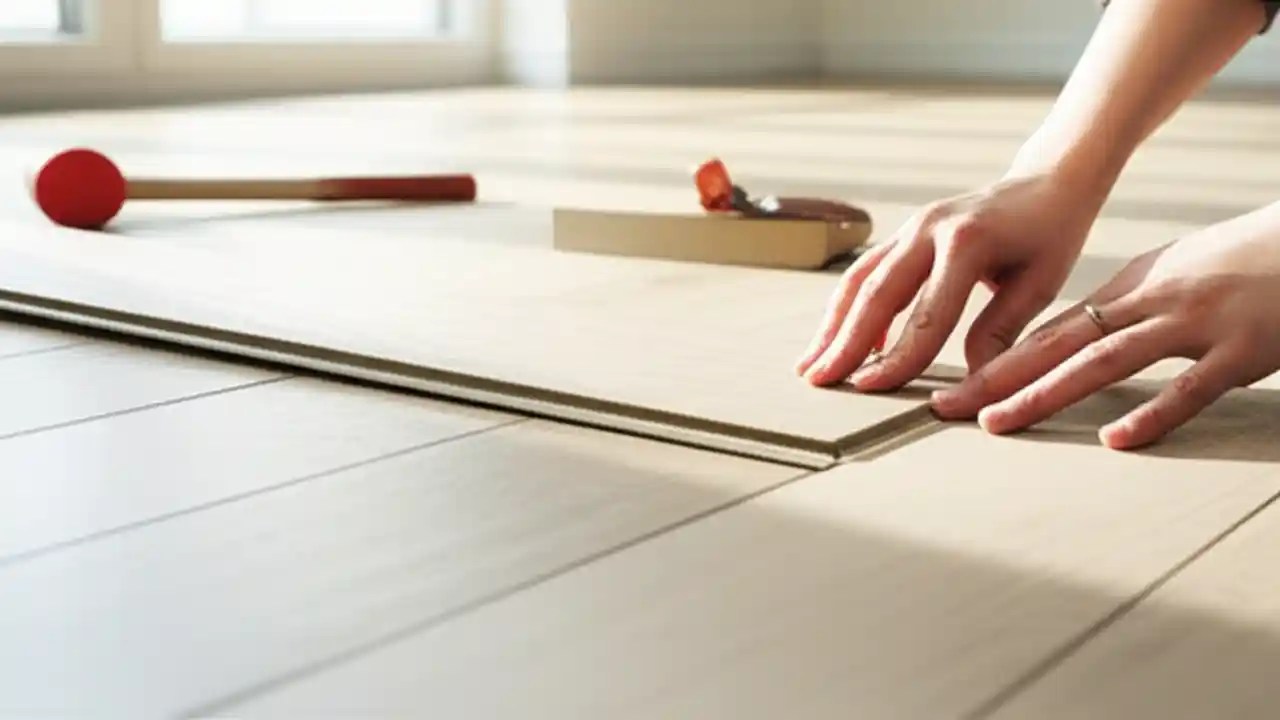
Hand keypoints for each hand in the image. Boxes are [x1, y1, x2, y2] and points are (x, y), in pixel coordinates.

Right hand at [795, 169, 1107, 390]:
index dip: (896, 355)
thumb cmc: (1049, 235)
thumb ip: (999, 332)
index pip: (926, 314)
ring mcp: (911, 227)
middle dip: (844, 342)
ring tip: (811, 365)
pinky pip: (867, 272)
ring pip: (859, 280)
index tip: (869, 388)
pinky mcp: (903, 234)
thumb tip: (970, 384)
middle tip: (818, 380)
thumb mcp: (1039, 286)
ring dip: (832, 325)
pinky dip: (849, 308)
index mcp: (967, 243)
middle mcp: (929, 229)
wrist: (1046, 182)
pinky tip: (842, 342)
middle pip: (876, 293)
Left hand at [932, 202, 1279, 448]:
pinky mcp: (1244, 349)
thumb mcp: (1181, 273)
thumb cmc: (1253, 260)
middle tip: (948, 406)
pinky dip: (1150, 415)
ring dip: (1045, 393)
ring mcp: (1197, 323)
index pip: (1054, 329)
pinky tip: (1114, 441)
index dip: (1000, 359)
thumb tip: (1082, 338)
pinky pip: (1190, 388)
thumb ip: (1132, 307)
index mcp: (1136, 285)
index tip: (956, 385)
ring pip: (1105, 362)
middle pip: (1061, 343)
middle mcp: (1155, 299)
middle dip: (998, 377)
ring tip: (998, 421)